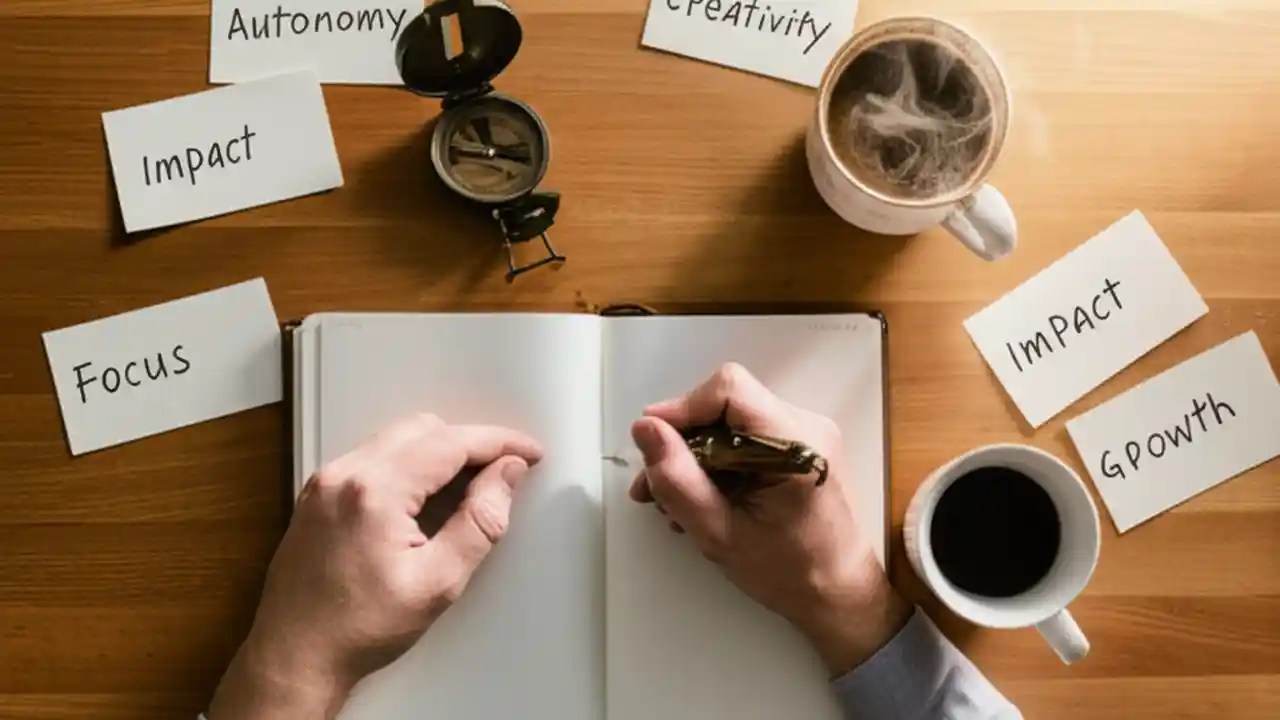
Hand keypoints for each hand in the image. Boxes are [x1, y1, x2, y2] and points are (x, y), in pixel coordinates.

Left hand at [209, 414, 542, 719]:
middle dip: (470, 444)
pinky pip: (373, 457)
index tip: (527, 452)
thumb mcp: (438, 583)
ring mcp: (325, 482)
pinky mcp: (318, 494)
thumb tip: (506, 475)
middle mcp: (344, 475)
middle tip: (503, 472)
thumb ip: (480, 522)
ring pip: (397, 439)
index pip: (451, 442)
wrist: (296, 656)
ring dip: (439, 452)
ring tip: (468, 488)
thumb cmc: (358, 630)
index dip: (498, 442)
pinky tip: (426, 498)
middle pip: (424, 430)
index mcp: (374, 491)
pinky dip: (408, 464)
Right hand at [630, 363, 909, 675]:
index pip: (730, 390)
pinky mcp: (801, 448)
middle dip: (682, 442)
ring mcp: (807, 435)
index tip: (651, 441)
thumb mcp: (720, 533)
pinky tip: (703, 498)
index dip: (682, 408)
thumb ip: (678, 481)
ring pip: (732, 423)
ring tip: (674, 502)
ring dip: (696, 456)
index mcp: (796, 443)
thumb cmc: (789, 573)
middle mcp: (808, 426)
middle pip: (726, 406)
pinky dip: (718, 462)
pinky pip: (747, 438)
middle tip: (653, 487)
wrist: (840, 594)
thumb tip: (645, 430)